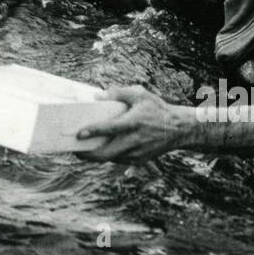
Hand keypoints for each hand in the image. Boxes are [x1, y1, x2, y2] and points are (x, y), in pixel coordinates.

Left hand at [76, 86, 199, 163]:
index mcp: (134, 122)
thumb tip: (96, 95)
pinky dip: (107, 157)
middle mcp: (134, 140)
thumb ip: (118, 93)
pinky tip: (99, 151)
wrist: (178, 129)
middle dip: (88, 155)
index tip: (79, 134)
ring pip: (111, 160)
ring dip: (96, 157)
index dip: (93, 131)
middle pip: (106, 154)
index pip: (110, 129)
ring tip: (82, 151)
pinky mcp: (139, 160)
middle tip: (74, 150)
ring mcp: (137, 153)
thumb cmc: (156, 108)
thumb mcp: (140, 94)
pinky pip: (118, 161)